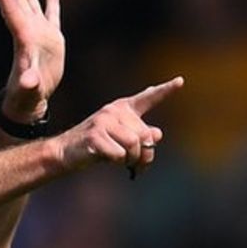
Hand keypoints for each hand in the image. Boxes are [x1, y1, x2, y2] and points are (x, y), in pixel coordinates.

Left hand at [0, 0, 63, 120]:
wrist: (32, 98)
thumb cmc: (28, 94)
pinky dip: (51, 0)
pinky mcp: (52, 38)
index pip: (12, 11)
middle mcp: (28, 31)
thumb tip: (29, 82)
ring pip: (30, 0)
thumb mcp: (30, 88)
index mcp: (23, 39)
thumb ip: (30, 83)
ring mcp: (39, 32)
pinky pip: (51, 13)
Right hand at [55, 77, 184, 172]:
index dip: (165, 91)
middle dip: (145, 155)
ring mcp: (103, 121)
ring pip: (134, 145)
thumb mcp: (119, 141)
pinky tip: (105, 159)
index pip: (147, 98)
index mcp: (121, 109)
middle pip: (144, 135)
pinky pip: (119, 154)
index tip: (181, 81)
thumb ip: (139, 136)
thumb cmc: (95, 147)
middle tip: (138, 166)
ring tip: (123, 163)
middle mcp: (114, 111)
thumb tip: (157, 134)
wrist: (65, 152)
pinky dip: (116, 162)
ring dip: (131, 159)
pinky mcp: (95, 135)